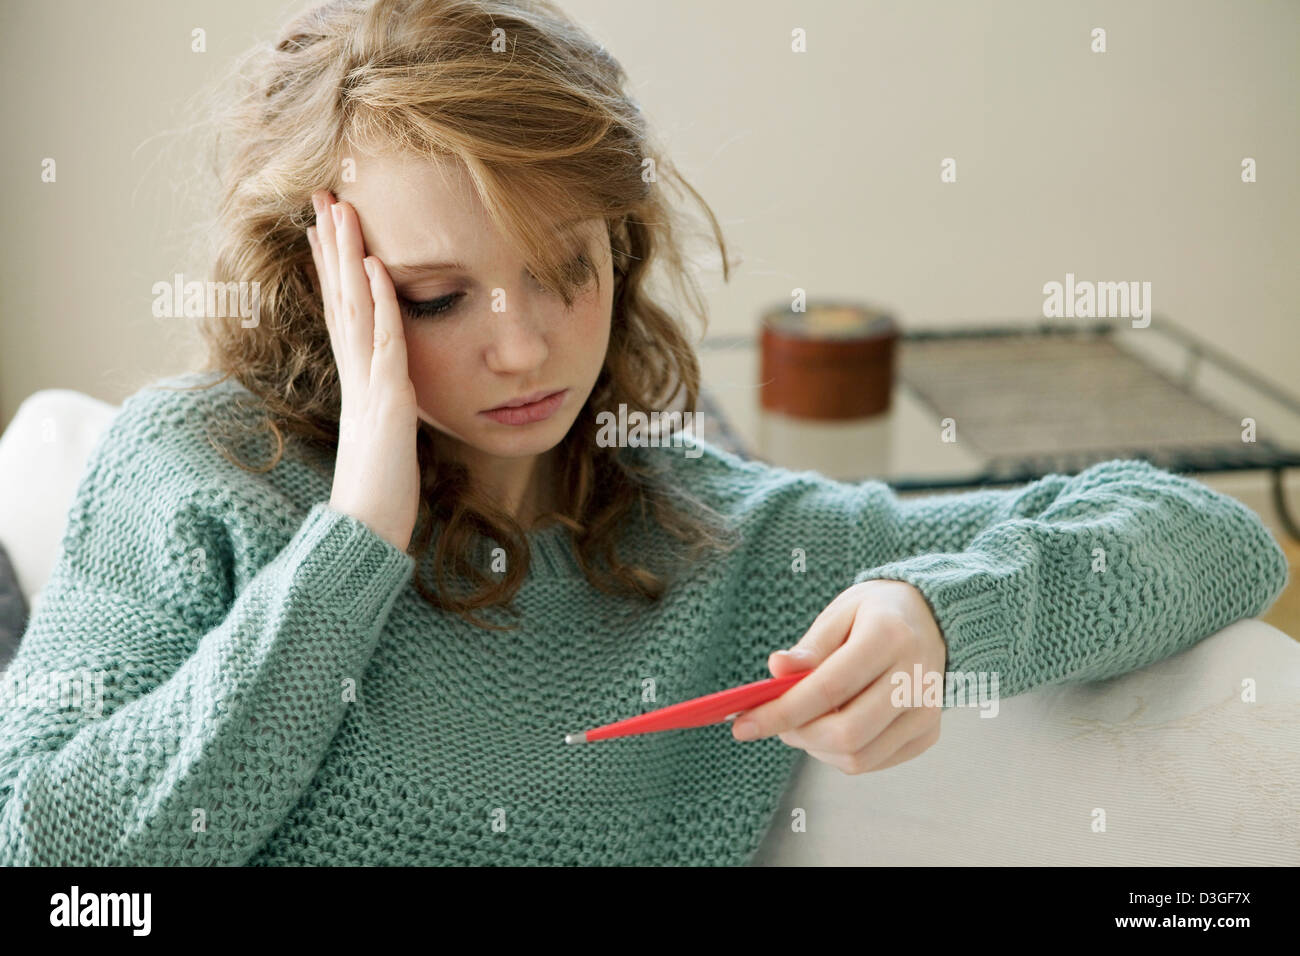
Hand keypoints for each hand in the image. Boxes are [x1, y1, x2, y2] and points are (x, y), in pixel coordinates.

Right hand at [306, 189, 420, 552]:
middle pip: (340, 298)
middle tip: (324, 196)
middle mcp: (357, 378)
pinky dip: (378, 302)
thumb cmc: (380, 500)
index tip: (325, 231)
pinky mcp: (386, 403)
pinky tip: (376, 266)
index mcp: (358, 385)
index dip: (332, 271)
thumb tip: (393, 403)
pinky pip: (383, 342)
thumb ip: (388, 418)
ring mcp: (368, 387)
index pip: (342, 315)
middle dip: (332, 246)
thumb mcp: (388, 446)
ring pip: (353, 308)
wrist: (366, 537)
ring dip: (347, 257)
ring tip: (340, 208)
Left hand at [731, 579, 947, 773]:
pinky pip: (872, 761)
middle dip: (797, 734)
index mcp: (890, 637)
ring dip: (815, 747)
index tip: (742, 726)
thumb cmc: (876, 613)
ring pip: (857, 756)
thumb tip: (775, 671)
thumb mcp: (840, 613)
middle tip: (775, 720)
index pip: (828, 688)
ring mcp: (927, 710)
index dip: (781, 712)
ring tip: (804, 720)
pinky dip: (839, 753)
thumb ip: (809, 648)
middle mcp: (915, 678)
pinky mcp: (928, 732)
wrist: (934, 619)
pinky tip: (832, 724)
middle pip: (846, 732)